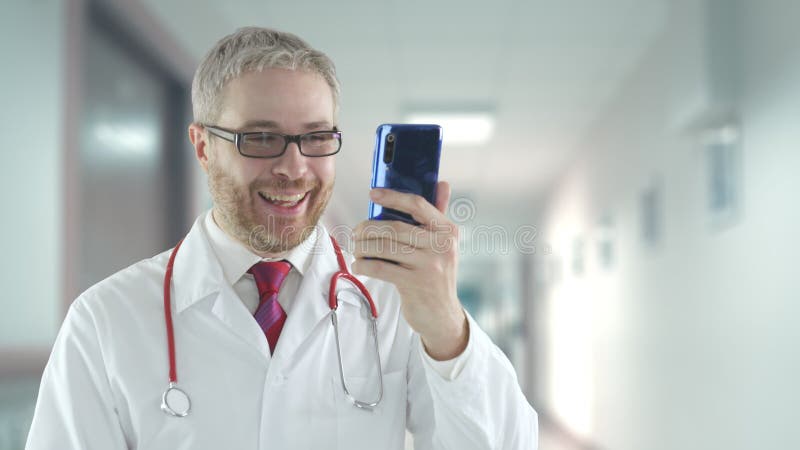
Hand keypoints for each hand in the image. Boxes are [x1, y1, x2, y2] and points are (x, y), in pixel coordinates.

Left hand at [351, 181, 468, 359]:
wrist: (443, 316)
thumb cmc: (437, 275)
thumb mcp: (444, 245)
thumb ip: (439, 215)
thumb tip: (443, 183)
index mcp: (447, 231)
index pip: (418, 205)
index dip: (393, 197)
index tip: (373, 194)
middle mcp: (441, 246)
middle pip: (394, 227)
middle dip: (368, 228)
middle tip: (356, 232)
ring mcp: (428, 265)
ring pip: (384, 247)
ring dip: (362, 246)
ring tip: (355, 248)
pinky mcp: (414, 284)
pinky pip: (380, 267)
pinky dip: (363, 265)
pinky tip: (359, 265)